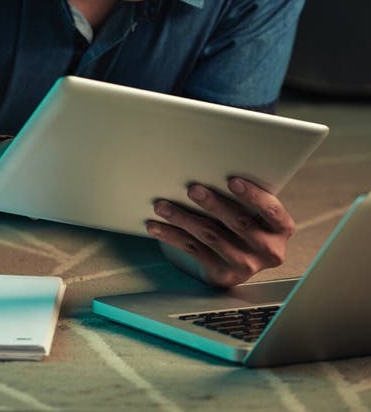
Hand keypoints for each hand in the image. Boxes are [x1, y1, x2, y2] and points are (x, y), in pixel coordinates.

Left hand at [146, 177, 295, 287]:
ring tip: (162, 206)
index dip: (252, 195)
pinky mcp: (224, 275)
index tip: (232, 180)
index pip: (271, 210)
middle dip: (213, 204)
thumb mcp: (255, 208)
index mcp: (281, 227)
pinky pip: (194, 251)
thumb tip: (213, 162)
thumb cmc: (247, 218)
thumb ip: (245, 193)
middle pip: (238, 223)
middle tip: (192, 189)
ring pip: (211, 237)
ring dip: (183, 219)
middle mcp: (269, 250)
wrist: (243, 256)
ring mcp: (247, 266)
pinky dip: (172, 236)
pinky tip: (156, 226)